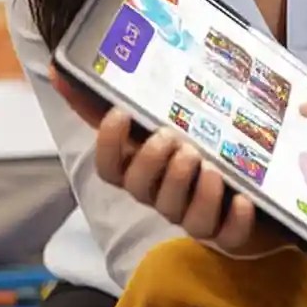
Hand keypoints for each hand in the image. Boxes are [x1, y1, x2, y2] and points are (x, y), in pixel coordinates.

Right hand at [50, 67, 283, 255]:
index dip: (108, 144)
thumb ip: (112, 97)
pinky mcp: (227, 231)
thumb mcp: (157, 115)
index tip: (120, 113)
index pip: (109, 168)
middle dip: (155, 164)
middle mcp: (162, 196)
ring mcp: (193, 215)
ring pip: (185, 218)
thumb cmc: (190, 144)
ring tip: (209, 166)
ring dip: (195, 191)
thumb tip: (60, 70)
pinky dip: (234, 220)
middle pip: (142, 191)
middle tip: (175, 139)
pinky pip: (227, 236)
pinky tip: (242, 199)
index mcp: (141, 169)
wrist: (246, 180)